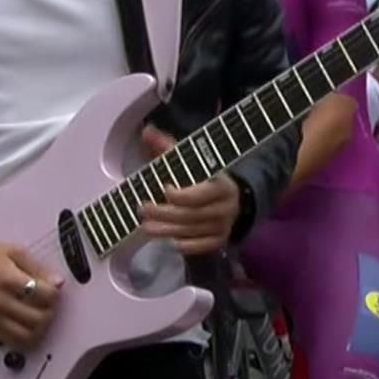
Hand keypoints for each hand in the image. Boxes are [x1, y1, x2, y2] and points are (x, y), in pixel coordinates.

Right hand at [0, 222, 61, 351]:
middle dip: (50, 310)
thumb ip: (37, 267)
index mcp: (9, 279)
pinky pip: (12, 341)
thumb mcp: (13, 252)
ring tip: (40, 315)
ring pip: (27, 335)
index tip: (54, 288)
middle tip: (49, 302)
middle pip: (39, 318)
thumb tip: (57, 281)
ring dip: (40, 327)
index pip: (45, 295)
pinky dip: (25, 338)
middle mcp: (1, 301)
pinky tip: (28, 327)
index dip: (55, 292)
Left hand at [136, 126, 241, 254]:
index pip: (202, 193)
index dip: (182, 194)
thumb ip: (168, 147)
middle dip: (165, 213)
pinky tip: (169, 241)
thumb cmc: (206, 177)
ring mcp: (223, 226)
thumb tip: (147, 131)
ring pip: (192, 230)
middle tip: (142, 209)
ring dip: (167, 230)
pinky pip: (201, 246)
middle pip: (192, 214)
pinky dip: (185, 245)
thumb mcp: (191, 160)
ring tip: (145, 227)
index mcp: (221, 184)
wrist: (235, 198)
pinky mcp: (219, 240)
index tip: (164, 188)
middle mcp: (225, 207)